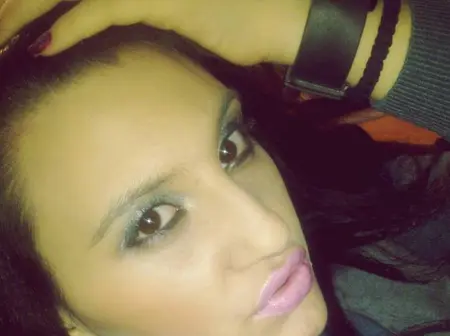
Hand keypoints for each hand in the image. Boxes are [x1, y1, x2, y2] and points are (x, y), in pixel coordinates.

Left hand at [0, 0, 309, 65]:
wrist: (275, 18)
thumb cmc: (232, 15)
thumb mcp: (176, 7)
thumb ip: (136, 5)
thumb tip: (103, 18)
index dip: (38, 1)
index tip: (13, 19)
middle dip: (21, 4)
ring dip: (30, 14)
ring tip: (2, 36)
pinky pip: (102, 9)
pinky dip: (70, 28)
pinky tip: (43, 47)